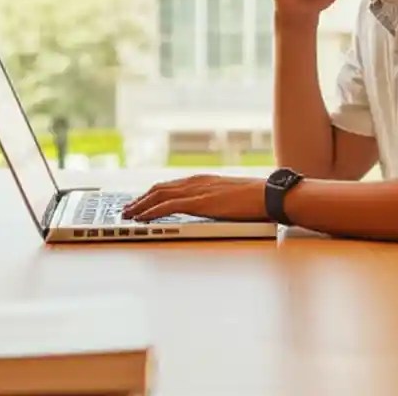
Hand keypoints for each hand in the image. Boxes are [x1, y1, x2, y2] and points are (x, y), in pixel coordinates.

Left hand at [122, 175, 267, 222]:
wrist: (269, 195)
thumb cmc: (257, 199)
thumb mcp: (231, 196)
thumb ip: (218, 200)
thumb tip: (213, 208)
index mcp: (204, 180)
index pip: (171, 185)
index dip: (153, 194)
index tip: (142, 200)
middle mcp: (196, 182)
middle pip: (160, 188)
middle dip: (141, 199)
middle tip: (128, 208)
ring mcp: (196, 191)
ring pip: (159, 195)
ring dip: (141, 205)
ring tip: (128, 214)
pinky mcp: (199, 202)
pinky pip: (167, 206)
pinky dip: (151, 211)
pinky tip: (142, 217)